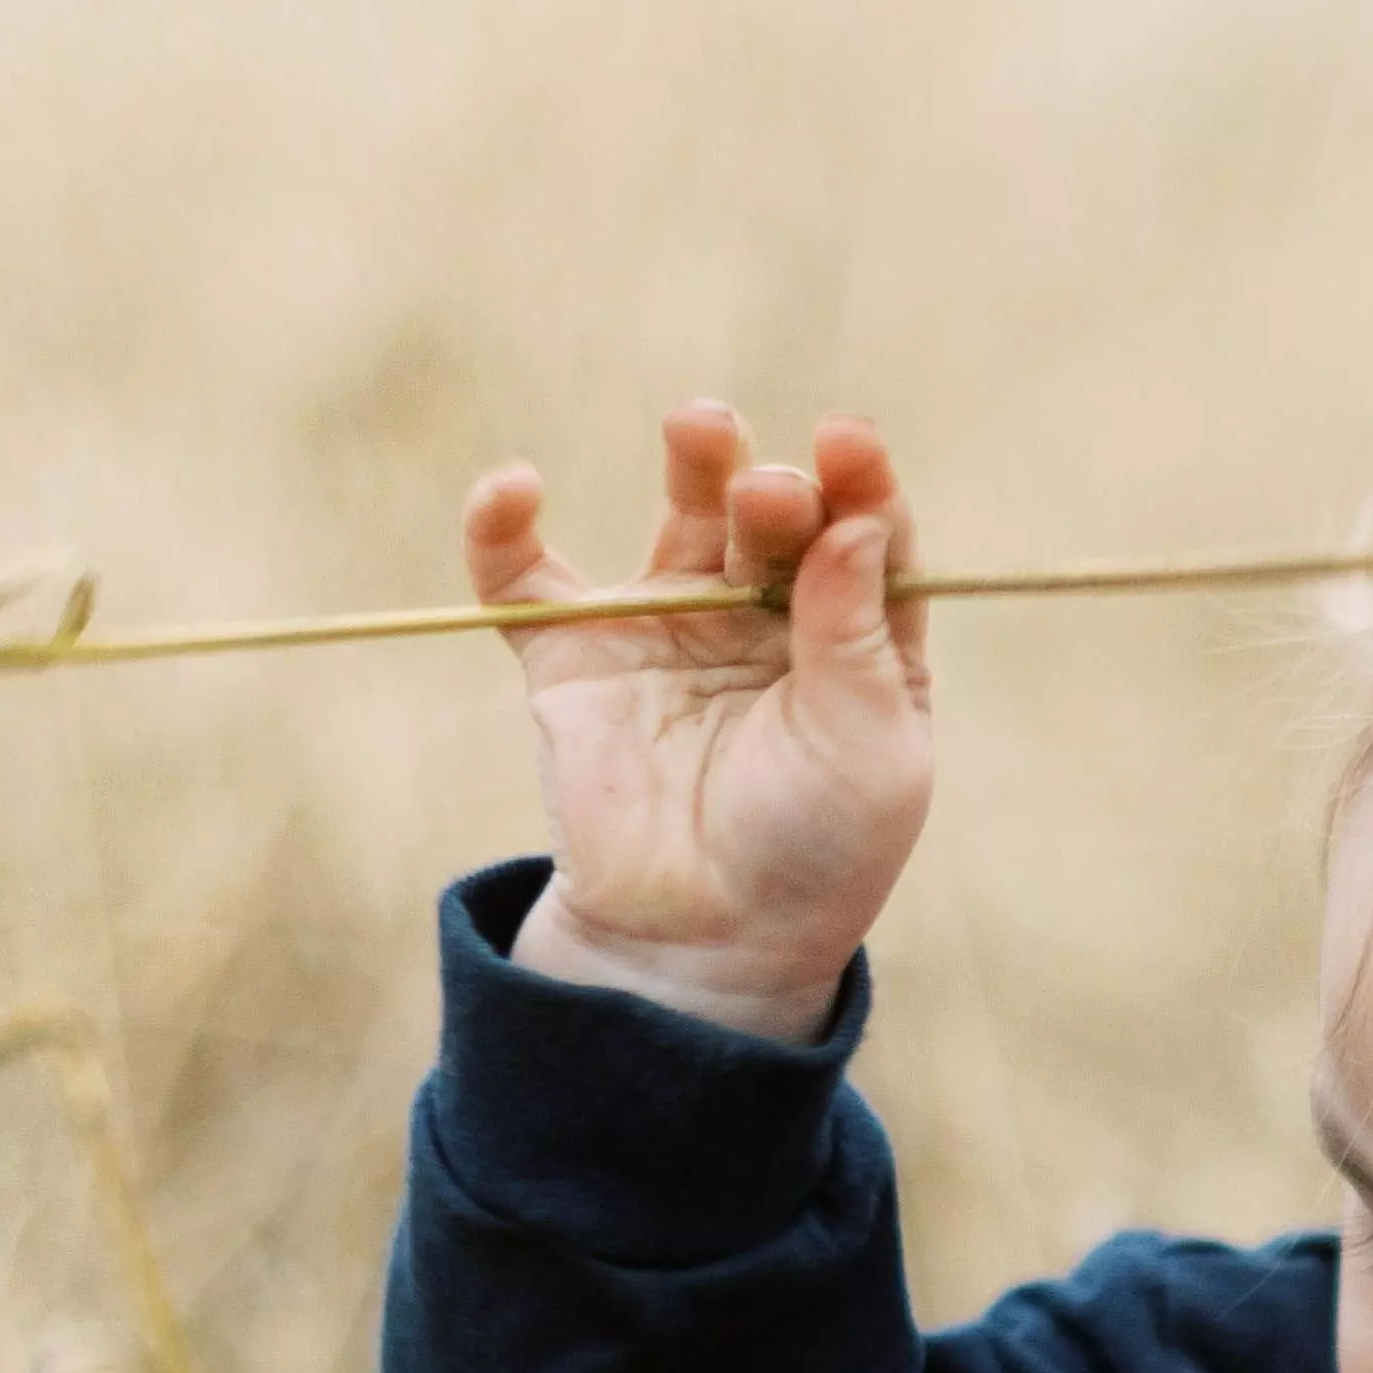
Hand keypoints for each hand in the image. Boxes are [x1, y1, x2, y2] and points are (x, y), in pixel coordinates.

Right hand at [467, 405, 929, 1040]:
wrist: (703, 943)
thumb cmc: (814, 852)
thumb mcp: (868, 750)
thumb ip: (856, 636)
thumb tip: (855, 519)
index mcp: (854, 636)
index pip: (864, 531)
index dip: (859, 482)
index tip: (847, 445)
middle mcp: (766, 615)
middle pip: (775, 513)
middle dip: (775, 486)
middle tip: (768, 492)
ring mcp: (670, 627)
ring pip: (684, 515)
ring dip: (696, 463)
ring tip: (699, 429)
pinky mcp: (577, 659)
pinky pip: (529, 583)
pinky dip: (504, 532)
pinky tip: (513, 488)